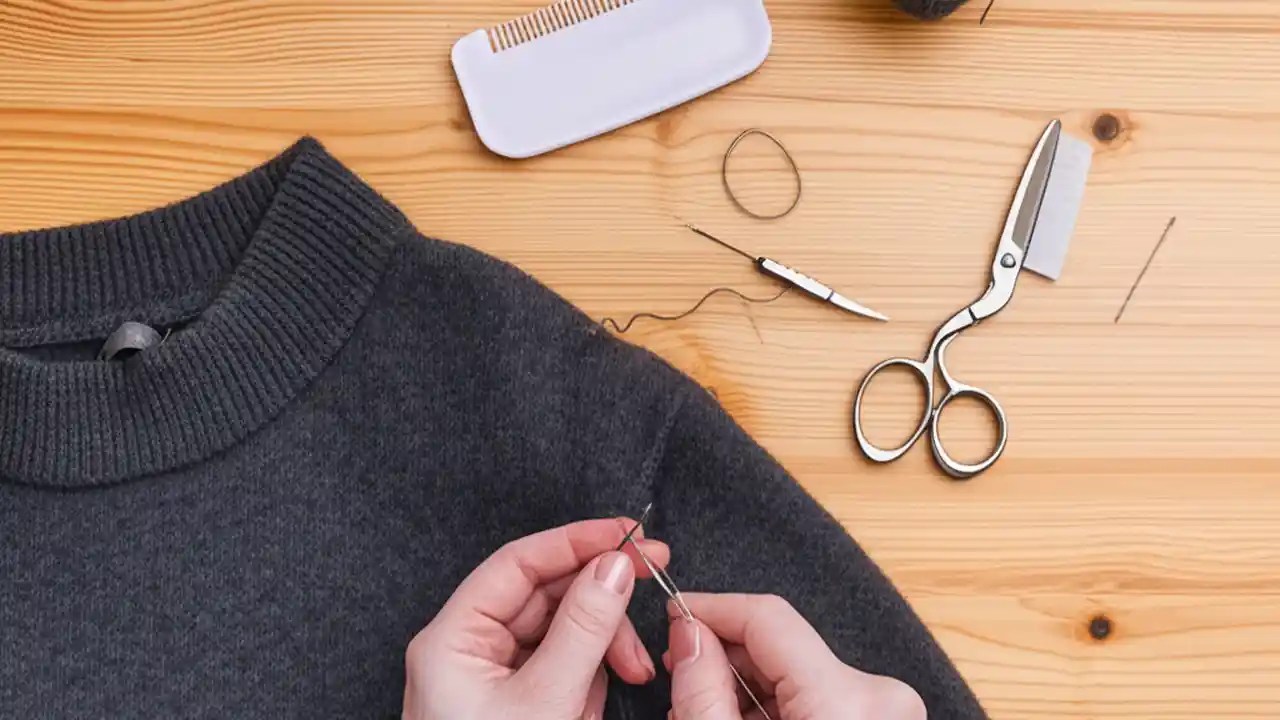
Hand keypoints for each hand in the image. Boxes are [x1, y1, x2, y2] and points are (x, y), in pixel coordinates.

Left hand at [403, 518, 669, 719]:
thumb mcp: (547, 702)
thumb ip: (584, 629)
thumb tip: (614, 567)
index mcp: (453, 639)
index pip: (520, 562)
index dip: (577, 541)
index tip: (630, 534)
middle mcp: (468, 650)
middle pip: (544, 593)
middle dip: (601, 598)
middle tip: (653, 579)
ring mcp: (491, 679)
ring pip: (560, 632)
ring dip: (602, 647)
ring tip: (630, 675)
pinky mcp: (513, 704)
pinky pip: (560, 670)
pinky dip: (588, 681)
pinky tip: (594, 706)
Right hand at [664, 594, 925, 719]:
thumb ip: (702, 692)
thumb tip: (688, 633)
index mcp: (848, 700)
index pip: (768, 617)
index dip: (711, 607)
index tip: (673, 613)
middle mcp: (880, 696)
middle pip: (780, 646)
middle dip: (723, 657)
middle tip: (677, 679)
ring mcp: (887, 710)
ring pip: (795, 674)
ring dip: (746, 688)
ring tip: (704, 712)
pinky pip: (816, 698)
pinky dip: (775, 709)